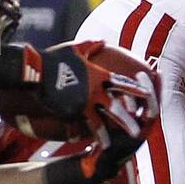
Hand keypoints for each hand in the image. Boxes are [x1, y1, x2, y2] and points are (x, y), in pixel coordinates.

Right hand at [35, 41, 159, 143]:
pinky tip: (95, 143)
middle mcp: (95, 90)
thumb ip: (91, 45)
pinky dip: (91, 134)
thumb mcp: (75, 48)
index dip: (135, 89)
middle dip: (128, 119)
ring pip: (102, 120)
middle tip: (139, 129)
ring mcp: (84, 102)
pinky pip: (84, 124)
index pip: (122, 83)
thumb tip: (102, 40)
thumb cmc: (54, 58)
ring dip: (109, 132)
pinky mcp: (72, 111)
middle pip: (117, 106)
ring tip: (114, 143)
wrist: (36, 72)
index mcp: (98, 75)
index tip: (147, 94)